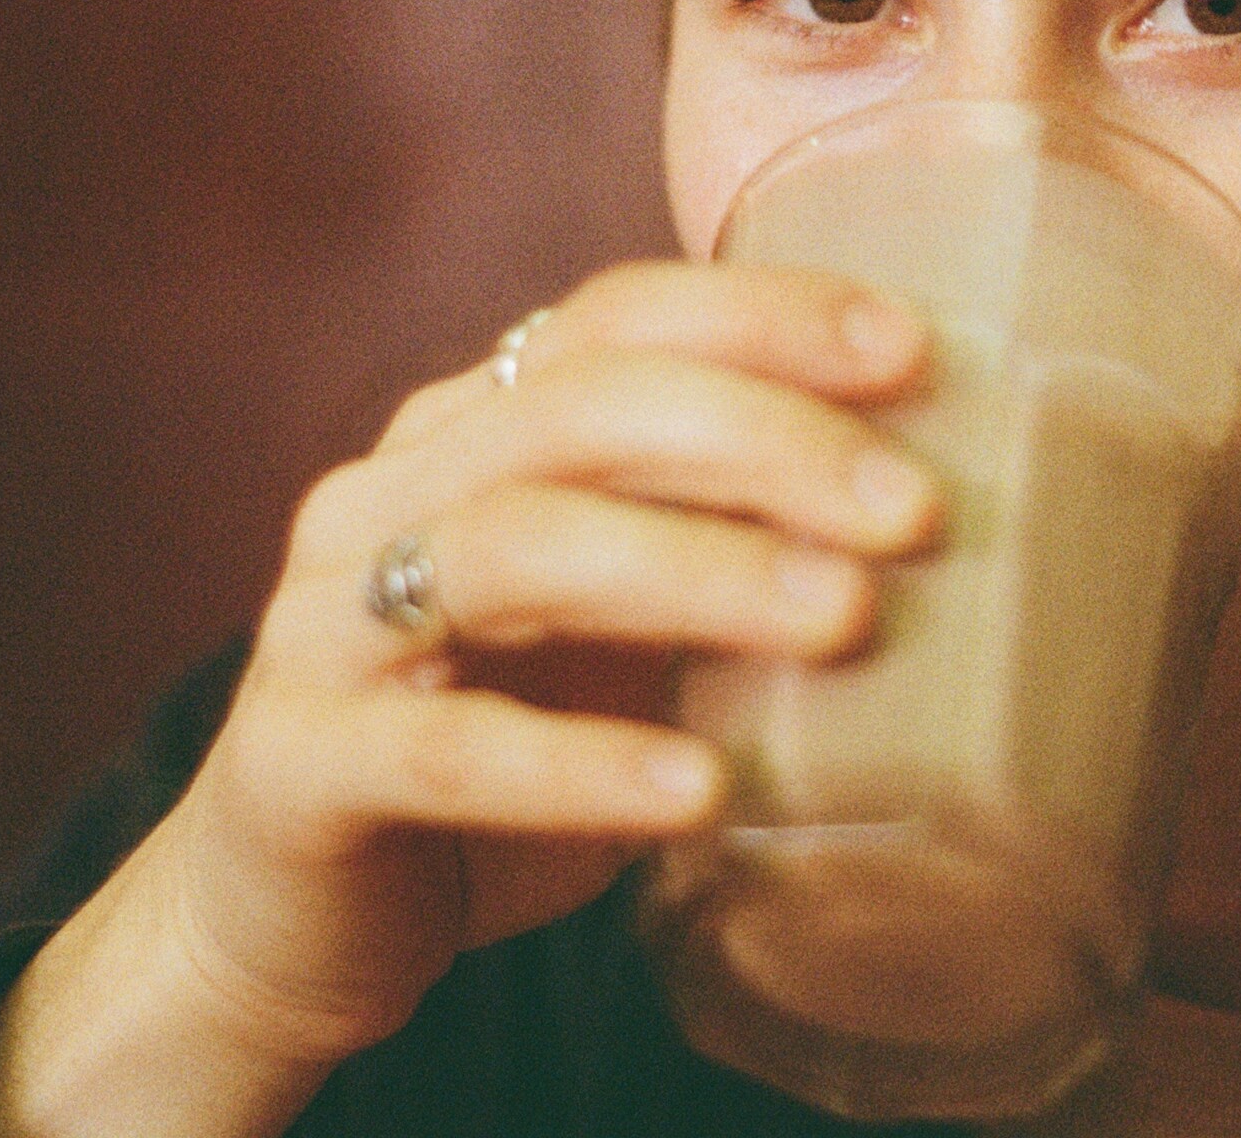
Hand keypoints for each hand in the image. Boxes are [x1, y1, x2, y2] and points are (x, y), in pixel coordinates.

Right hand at [0, 262, 935, 1136]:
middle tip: (912, 510)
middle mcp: (384, 496)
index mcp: (467, 432)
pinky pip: (445, 750)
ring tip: (841, 620)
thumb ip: (727, 551)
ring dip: (693, 573)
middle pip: (575, 409)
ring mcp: (323, 625)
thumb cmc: (502, 744)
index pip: (611, 316)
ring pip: (511, 548)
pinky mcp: (297, 768)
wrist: (291, 924)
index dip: (759, 315)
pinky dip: (583, 762)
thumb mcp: (625, 630)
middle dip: (761, 438)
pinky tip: (702, 790)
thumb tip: (949, 508)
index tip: (911, 351)